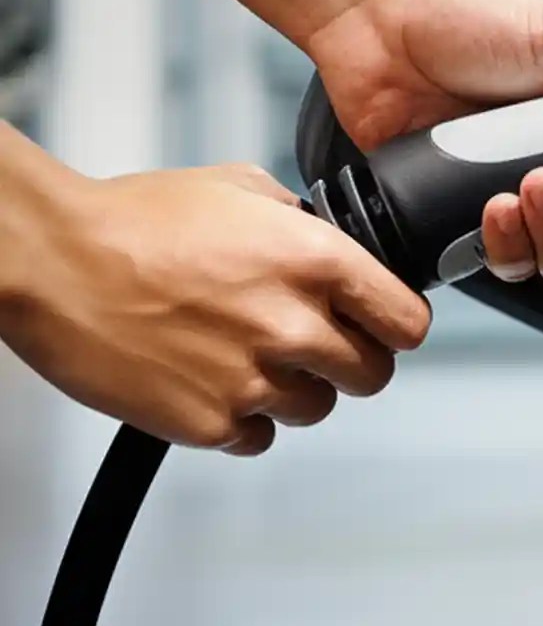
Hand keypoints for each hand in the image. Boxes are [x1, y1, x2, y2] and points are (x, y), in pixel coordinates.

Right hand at [0, 163, 429, 455]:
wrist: (52, 262)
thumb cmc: (132, 221)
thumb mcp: (238, 187)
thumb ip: (299, 219)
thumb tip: (324, 236)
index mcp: (316, 262)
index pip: (408, 322)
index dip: (396, 325)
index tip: (383, 326)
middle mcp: (295, 325)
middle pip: (373, 375)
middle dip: (348, 359)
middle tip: (312, 343)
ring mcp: (254, 380)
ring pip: (317, 408)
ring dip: (294, 389)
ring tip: (246, 355)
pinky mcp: (210, 423)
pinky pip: (259, 438)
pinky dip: (243, 418)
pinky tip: (213, 380)